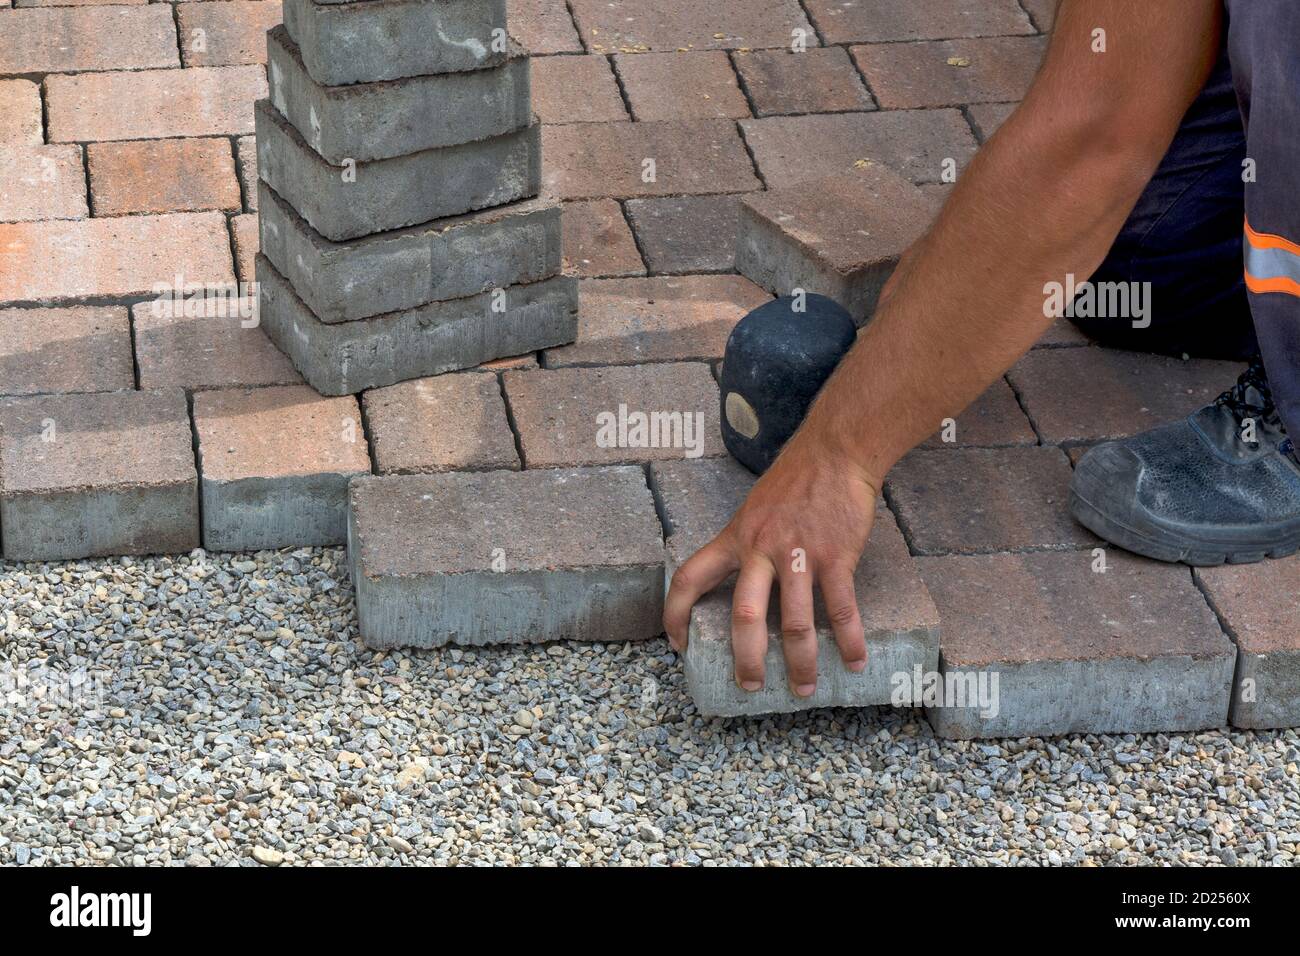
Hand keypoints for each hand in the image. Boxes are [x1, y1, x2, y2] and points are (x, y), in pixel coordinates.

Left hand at [663, 438, 878, 696]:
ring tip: (803, 687)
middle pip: (744, 616)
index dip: (675, 614)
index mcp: (735, 538)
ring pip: (795, 621)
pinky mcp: (835, 557)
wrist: (835, 451)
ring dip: (800, 662)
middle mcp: (761, 549)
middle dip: (746, 659)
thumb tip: (743, 578)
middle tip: (749, 686)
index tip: (676, 643)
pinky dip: (849, 640)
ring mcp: (799, 555)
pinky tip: (854, 661)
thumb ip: (747, 543)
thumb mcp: (754, 508)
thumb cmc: (795, 479)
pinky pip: (840, 608)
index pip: (690, 578)